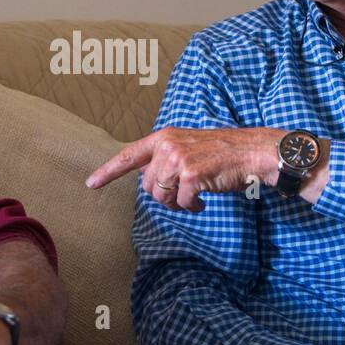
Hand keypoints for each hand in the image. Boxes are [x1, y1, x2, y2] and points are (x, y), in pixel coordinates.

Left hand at [86, 127, 285, 211]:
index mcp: (164, 137)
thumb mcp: (189, 147)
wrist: (253, 151)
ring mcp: (178, 159)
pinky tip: (204, 201)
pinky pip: (182, 203)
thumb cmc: (223, 153)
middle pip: (148, 186)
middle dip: (163, 197)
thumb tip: (150, 183)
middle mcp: (167, 146)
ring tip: (194, 198)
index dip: (108, 171)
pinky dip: (193, 207)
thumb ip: (166, 159)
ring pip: (162, 197)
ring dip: (178, 204)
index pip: (129, 155)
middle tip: (184, 195)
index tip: (91, 184)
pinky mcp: (191, 175)